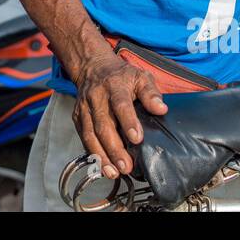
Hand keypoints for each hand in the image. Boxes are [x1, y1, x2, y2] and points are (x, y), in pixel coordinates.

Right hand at [70, 51, 167, 178]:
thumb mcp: (140, 77)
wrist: (92, 67)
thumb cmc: (121, 76)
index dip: (128, 122)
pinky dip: (92, 153)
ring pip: (90, 134)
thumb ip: (151, 93)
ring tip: (114, 172)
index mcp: (114, 86)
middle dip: (114, 148)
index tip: (137, 138)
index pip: (121, 104)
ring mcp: (85, 108)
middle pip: (103, 125)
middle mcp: (97, 97)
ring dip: (101, 155)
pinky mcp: (78, 117)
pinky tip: (102, 166)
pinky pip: (84, 138)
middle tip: (126, 166)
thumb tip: (161, 109)